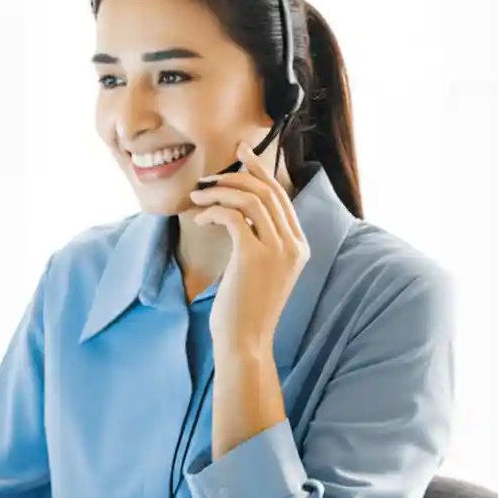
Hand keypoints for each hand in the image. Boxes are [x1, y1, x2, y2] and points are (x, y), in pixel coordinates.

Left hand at [189, 141, 309, 358]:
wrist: (245, 342)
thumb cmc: (245, 310)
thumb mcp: (261, 272)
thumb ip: (259, 243)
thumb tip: (237, 214)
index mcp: (299, 247)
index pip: (282, 197)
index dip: (261, 171)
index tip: (241, 155)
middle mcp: (294, 246)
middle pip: (268, 191)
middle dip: (236, 175)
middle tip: (209, 176)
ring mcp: (277, 251)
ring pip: (251, 199)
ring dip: (220, 193)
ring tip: (197, 199)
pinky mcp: (254, 257)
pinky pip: (233, 216)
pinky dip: (214, 212)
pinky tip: (201, 219)